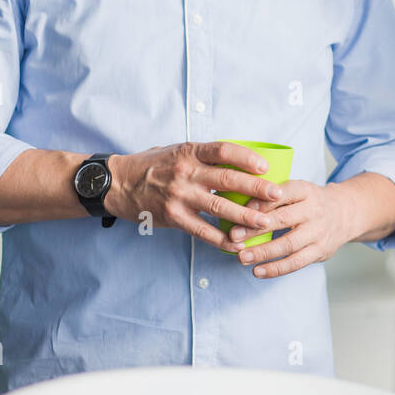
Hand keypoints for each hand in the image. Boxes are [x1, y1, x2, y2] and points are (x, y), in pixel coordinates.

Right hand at [103, 141, 282, 252]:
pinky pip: (202, 231)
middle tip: (277, 195)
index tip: (266, 167)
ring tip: (265, 223)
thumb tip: (239, 158)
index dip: (247, 158)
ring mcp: (179, 196)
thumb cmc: (153, 165)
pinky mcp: (173, 217)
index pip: (223, 150)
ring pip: (219, 207)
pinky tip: (237, 244)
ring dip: (245, 217)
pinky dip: (221, 239)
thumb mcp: (177, 150)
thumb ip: (204, 155)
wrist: (117, 184)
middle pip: (227, 179)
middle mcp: (185, 172)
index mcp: (189, 152)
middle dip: (256, 189)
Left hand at [225, 180, 355, 278]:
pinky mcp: (319, 251)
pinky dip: (275, 269)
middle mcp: (314, 210)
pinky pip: (296, 263)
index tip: (241, 209)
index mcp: (306, 190)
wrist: (345, 214)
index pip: (283, 193)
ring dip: (262, 253)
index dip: (262, 202)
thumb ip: (274, 195)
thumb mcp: (297, 189)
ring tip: (241, 257)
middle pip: (283, 220)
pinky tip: (258, 271)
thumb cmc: (309, 201)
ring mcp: (318, 232)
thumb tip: (235, 203)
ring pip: (288, 244)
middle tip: (233, 236)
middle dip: (255, 229)